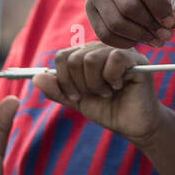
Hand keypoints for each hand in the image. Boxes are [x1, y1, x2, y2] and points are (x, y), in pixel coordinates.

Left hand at [32, 43, 165, 145]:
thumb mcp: (78, 100)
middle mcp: (105, 49)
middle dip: (79, 84)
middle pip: (75, 58)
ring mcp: (122, 52)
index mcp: (90, 54)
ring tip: (106, 92)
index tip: (76, 96)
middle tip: (94, 95)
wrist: (133, 125)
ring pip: (91, 59)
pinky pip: (115, 59)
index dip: (64, 79)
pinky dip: (111, 78)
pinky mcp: (138, 60)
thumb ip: (58, 90)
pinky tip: (119, 86)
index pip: (63, 56)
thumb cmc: (109, 110)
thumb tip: (36, 78)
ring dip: (94, 84)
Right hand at [89, 0, 174, 47]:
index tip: (172, 23)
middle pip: (129, 7)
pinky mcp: (89, 6)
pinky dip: (124, 42)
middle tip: (167, 35)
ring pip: (115, 23)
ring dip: (140, 36)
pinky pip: (104, 33)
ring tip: (157, 40)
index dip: (161, 8)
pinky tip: (140, 39)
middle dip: (152, 26)